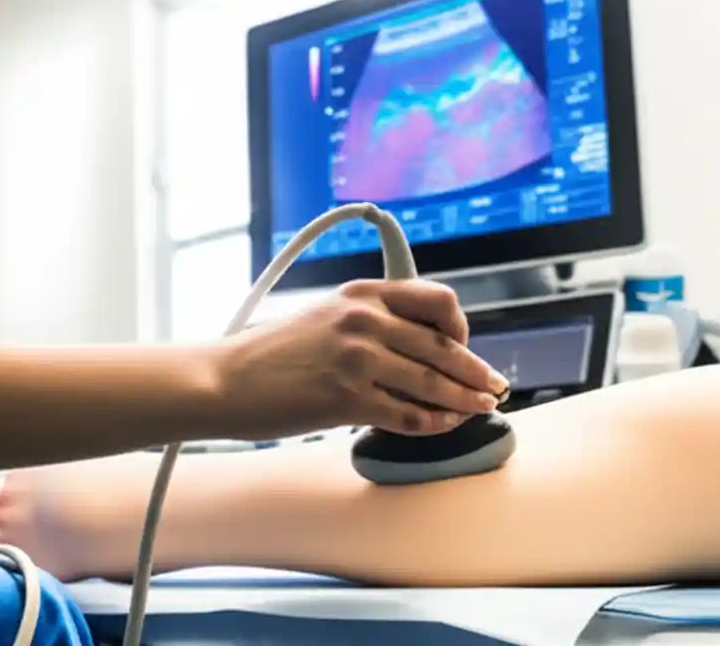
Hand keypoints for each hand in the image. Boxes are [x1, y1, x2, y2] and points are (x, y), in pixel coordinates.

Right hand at [212, 279, 507, 439]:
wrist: (224, 380)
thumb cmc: (268, 355)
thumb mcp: (322, 318)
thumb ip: (368, 323)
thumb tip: (416, 347)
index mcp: (360, 294)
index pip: (437, 300)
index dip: (462, 326)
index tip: (465, 345)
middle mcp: (364, 321)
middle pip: (443, 346)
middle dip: (475, 371)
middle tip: (494, 387)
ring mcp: (357, 359)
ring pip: (432, 382)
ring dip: (464, 399)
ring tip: (481, 408)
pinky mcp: (347, 398)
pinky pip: (407, 414)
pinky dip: (433, 423)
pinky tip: (443, 426)